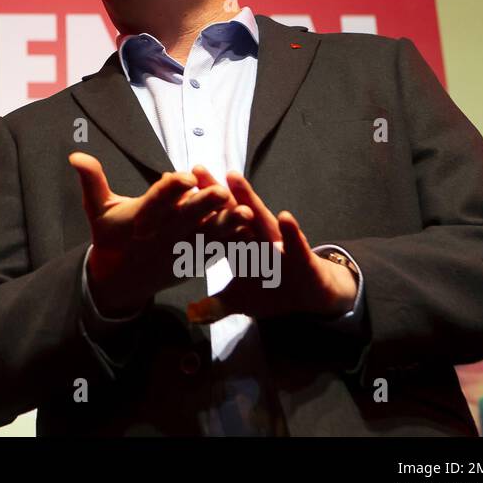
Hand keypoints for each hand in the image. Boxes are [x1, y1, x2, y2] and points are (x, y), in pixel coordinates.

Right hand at [70, 153, 230, 316]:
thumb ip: (92, 181)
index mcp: (140, 219)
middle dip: (203, 205)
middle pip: (185, 217)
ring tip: (245, 212)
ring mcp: (179, 249)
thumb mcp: (98, 209)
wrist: (120, 279)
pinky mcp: (192, 260)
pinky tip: (249, 228)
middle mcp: (161, 234)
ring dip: (226, 225)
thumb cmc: (110, 235)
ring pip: (205, 235)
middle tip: (222, 192)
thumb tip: (75, 155)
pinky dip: (231, 241)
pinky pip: (215, 250)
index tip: (184, 176)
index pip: (155, 201)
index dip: (170, 189)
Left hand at [186, 171, 357, 323]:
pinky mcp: (301, 255)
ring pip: (260, 218)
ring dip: (248, 198)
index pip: (213, 222)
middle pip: (232, 211)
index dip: (194, 209)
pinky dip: (291, 232)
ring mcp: (278, 243)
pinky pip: (295, 243)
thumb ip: (215, 305)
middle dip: (214, 191)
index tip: (171, 190)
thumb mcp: (240, 300)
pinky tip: (285, 217)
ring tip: (232, 177)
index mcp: (237, 243)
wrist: (311, 295)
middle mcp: (255, 236)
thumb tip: (192, 313)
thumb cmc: (272, 289)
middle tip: (195, 169)